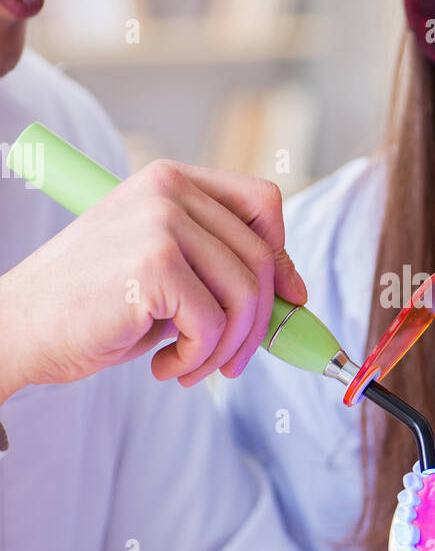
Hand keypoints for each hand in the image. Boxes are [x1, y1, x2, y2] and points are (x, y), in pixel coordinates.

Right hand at [0, 158, 306, 400]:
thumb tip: (292, 294)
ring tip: (195, 368)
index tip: (289, 299)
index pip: (262, 202)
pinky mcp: (154, 264)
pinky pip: (214, 324)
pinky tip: (167, 367)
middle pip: (262, 257)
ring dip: (228, 348)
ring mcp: (161, 223)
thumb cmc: (89, 306)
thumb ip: (216, 266)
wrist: (19, 327)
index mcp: (172, 181)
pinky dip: (199, 359)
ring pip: (246, 294)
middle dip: (258, 322)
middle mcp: (169, 191)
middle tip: (231, 362)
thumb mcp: (162, 270)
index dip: (283, 256)